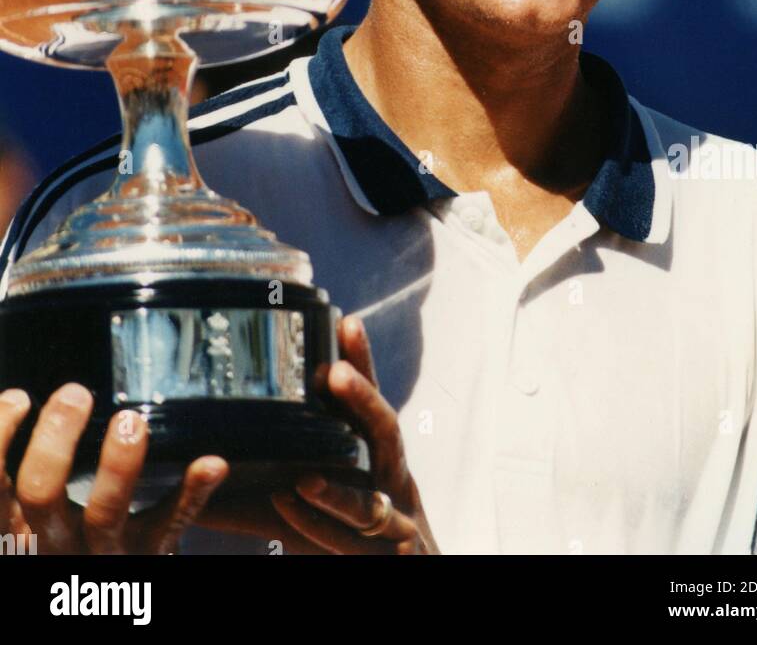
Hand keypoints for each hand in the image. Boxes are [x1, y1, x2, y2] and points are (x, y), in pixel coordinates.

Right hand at [0, 384, 227, 554]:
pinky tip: (211, 463)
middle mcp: (54, 544)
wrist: (107, 596)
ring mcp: (104, 553)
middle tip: (75, 395)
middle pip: (42, 495)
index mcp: (18, 528)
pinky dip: (193, 491)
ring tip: (130, 422)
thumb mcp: (27, 518)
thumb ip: (19, 477)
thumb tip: (12, 400)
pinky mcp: (151, 553)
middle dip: (54, 442)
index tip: (20, 398)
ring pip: (105, 514)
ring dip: (118, 465)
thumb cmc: (63, 540)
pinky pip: (172, 521)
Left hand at [270, 314, 439, 554]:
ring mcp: (397, 521)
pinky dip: (317, 529)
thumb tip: (211, 450)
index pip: (371, 401)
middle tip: (336, 373)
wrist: (409, 572)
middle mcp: (392, 479)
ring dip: (338, 492)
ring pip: (370, 503)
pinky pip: (351, 545)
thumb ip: (274, 479)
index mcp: (379, 456)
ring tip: (305, 479)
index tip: (347, 320)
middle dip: (365, 401)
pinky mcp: (393, 557)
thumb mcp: (324, 498)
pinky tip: (288, 510)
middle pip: (386, 432)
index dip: (364, 361)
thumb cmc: (360, 534)